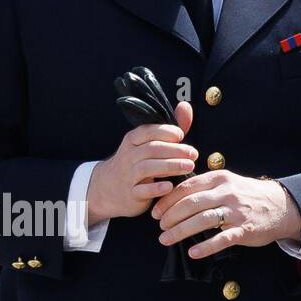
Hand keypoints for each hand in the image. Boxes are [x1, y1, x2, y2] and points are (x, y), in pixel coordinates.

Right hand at [86, 102, 197, 224]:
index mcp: (133, 140)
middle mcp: (129, 156)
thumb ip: (170, 128)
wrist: (107, 188)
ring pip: (147, 168)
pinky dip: (156, 188)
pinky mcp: (130, 194)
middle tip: (193, 154)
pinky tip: (170, 186)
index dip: (166, 131)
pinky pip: (141, 190)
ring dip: (170, 166)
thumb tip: (185, 105)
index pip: (148, 131)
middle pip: (151, 149)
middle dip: (175, 150)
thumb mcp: (150, 143)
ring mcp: (128, 176)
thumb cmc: (137, 161)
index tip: (181, 135)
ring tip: (189, 166)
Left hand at [151, 171, 300, 259]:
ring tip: (166, 240)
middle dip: (170, 217)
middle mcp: (228, 193)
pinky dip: (205, 247)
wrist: (280, 205)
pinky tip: (193, 253)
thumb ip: (204, 186)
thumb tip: (171, 196)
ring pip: (202, 220)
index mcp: (220, 178)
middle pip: (191, 204)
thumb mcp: (227, 182)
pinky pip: (221, 239)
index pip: (187, 187)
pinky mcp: (244, 229)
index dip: (167, 201)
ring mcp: (237, 211)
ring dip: (180, 231)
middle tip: (160, 227)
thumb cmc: (246, 195)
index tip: (155, 212)